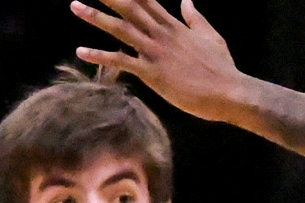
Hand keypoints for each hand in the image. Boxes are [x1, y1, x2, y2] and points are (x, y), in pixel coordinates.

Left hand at [71, 0, 250, 124]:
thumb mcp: (210, 36)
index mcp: (174, 25)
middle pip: (130, 7)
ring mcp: (156, 52)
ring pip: (121, 29)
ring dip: (96, 17)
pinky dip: (100, 56)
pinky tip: (81, 51)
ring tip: (75, 6)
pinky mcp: (152, 73)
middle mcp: (162, 34)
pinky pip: (121, 62)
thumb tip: (186, 0)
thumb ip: (195, 17)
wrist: (230, 92)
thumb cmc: (222, 68)